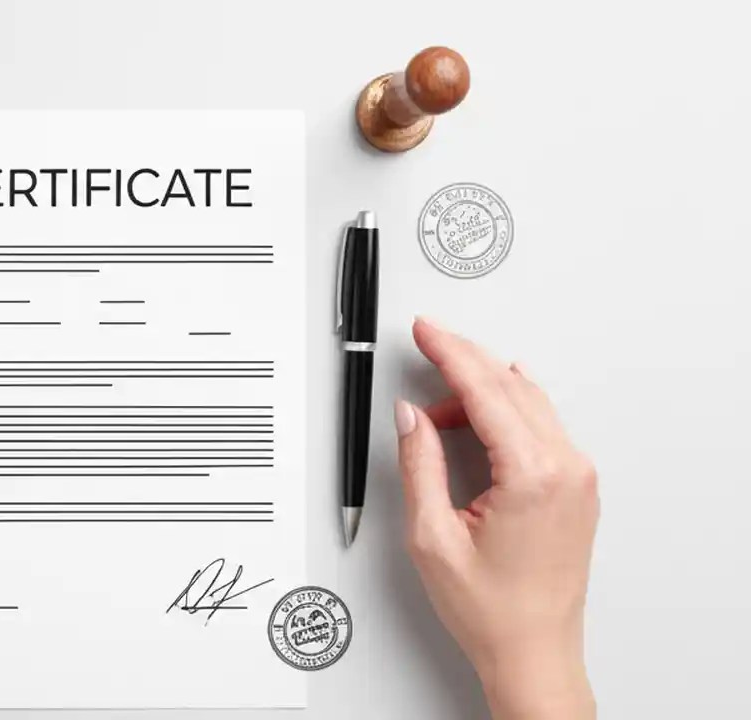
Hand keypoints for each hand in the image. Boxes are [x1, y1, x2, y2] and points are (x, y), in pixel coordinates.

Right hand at [395, 318, 598, 719]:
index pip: (485, 389)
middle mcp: (566, 468)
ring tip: (436, 408)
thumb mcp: (432, 536)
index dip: (449, 352)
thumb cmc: (491, 610)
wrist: (534, 652)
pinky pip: (541, 427)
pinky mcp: (578, 488)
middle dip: (464, 361)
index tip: (425, 331)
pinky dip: (505, 413)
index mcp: (532, 475)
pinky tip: (476, 419)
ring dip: (482, 390)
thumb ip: (418, 464)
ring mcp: (578, 477)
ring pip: (528, 402)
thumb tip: (411, 416)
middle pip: (511, 385)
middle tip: (427, 345)